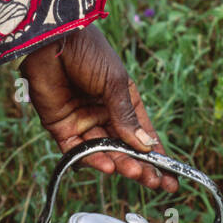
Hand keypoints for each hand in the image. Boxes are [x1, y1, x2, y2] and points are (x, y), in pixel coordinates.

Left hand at [22, 25, 176, 192]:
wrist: (53, 41)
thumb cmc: (89, 53)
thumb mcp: (115, 83)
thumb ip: (126, 116)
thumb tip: (145, 146)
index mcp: (123, 99)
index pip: (142, 133)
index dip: (156, 155)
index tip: (170, 175)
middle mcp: (104, 113)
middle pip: (124, 147)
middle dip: (140, 165)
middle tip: (154, 182)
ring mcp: (83, 121)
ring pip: (103, 151)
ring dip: (119, 163)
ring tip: (134, 173)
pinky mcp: (61, 126)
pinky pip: (78, 150)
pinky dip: (92, 159)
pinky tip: (108, 166)